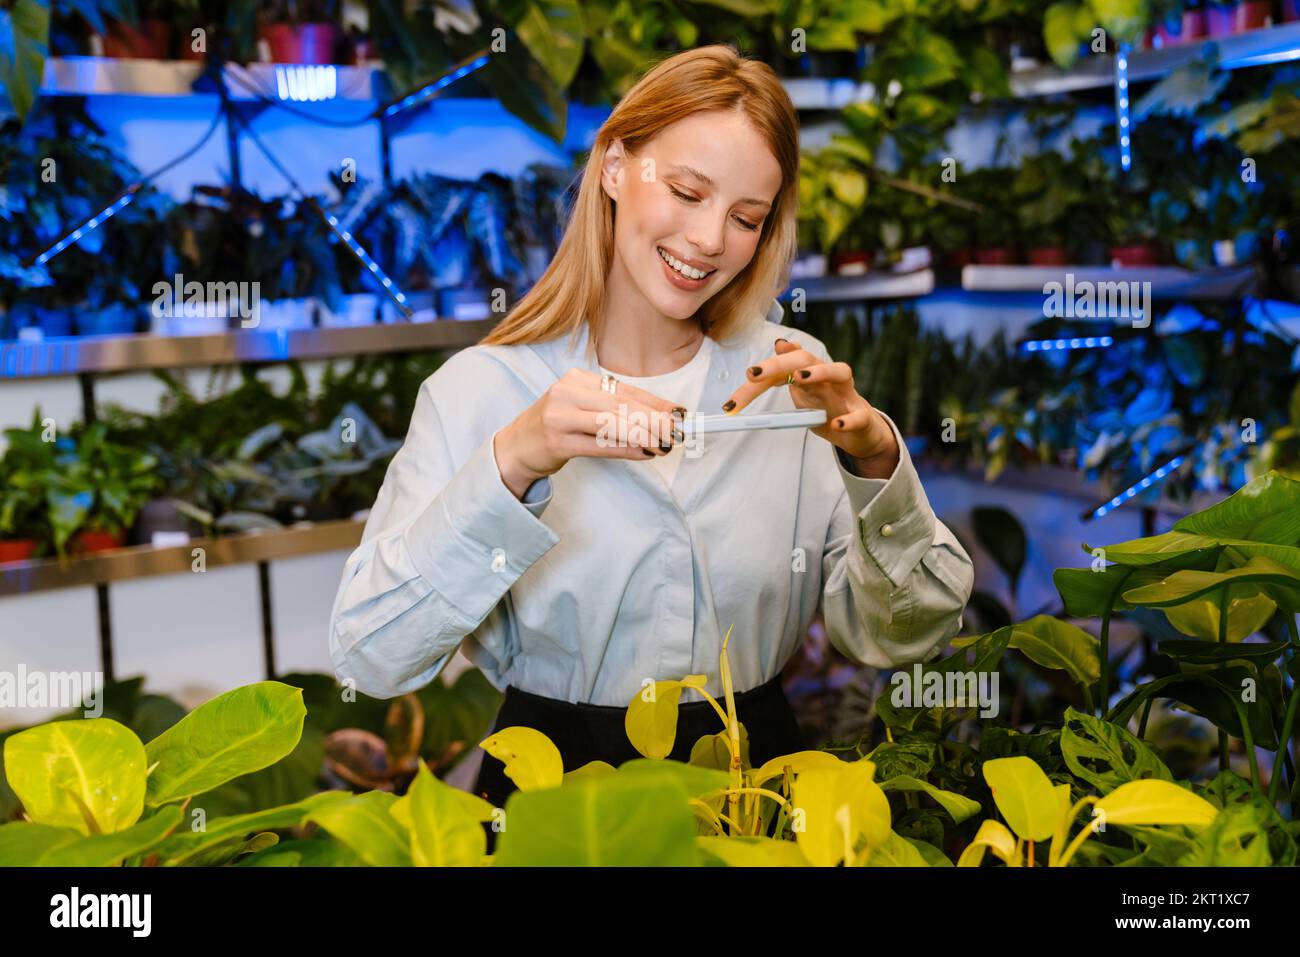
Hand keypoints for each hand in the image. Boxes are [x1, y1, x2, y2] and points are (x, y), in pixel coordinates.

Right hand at [495, 368, 684, 498]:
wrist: (516, 447)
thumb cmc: (556, 426)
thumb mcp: (584, 410)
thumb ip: (617, 411)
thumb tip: (662, 418)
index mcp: (577, 379)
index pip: (624, 389)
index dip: (655, 402)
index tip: (679, 413)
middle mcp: (567, 392)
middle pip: (620, 405)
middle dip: (653, 419)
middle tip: (678, 431)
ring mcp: (560, 417)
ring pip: (611, 423)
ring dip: (643, 435)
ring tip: (665, 443)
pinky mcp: (557, 442)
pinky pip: (599, 445)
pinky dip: (625, 450)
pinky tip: (644, 453)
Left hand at [721, 338, 899, 478]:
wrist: (860, 432)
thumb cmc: (826, 410)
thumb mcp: (801, 395)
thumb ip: (782, 380)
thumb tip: (762, 359)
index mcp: (809, 372)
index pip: (782, 366)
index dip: (762, 371)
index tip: (746, 376)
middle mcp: (829, 377)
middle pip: (805, 359)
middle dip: (779, 364)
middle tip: (753, 374)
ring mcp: (847, 394)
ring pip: (840, 372)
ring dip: (819, 373)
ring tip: (799, 379)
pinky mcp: (863, 416)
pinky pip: (858, 416)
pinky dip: (847, 420)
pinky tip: (836, 424)